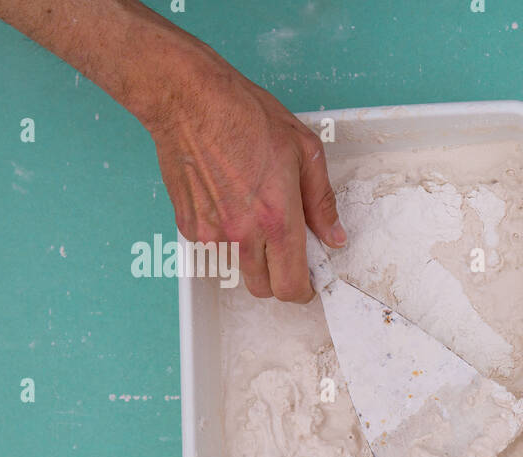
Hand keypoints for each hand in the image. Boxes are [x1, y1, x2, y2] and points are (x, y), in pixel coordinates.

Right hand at [148, 53, 345, 302]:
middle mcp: (242, 234)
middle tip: (285, 251)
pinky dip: (225, 239)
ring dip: (251, 258)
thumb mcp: (305, 151)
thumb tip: (335, 237)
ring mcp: (211, 232)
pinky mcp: (187, 224)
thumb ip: (321, 202)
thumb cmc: (248, 116)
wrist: (189, 99)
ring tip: (254, 217)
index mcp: (277, 219)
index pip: (290, 287)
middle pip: (263, 289)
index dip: (303, 291)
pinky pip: (213, 249)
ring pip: (237, 270)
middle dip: (278, 278)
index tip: (308, 282)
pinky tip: (228, 203)